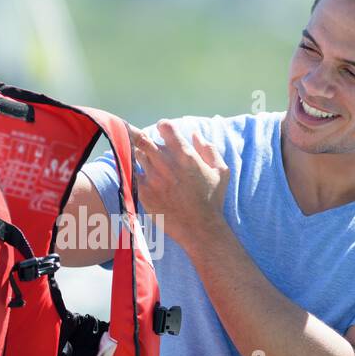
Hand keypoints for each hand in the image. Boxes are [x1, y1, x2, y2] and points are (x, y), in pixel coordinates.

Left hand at [128, 121, 228, 250]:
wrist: (200, 228)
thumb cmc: (212, 200)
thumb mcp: (221, 171)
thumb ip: (209, 149)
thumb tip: (195, 134)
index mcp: (186, 155)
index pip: (165, 127)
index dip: (163, 127)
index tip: (164, 132)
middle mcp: (166, 164)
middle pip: (143, 139)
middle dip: (141, 137)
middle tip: (143, 140)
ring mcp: (153, 179)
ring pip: (137, 156)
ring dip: (141, 155)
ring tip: (149, 161)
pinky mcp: (144, 193)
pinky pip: (133, 175)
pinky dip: (138, 173)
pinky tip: (146, 177)